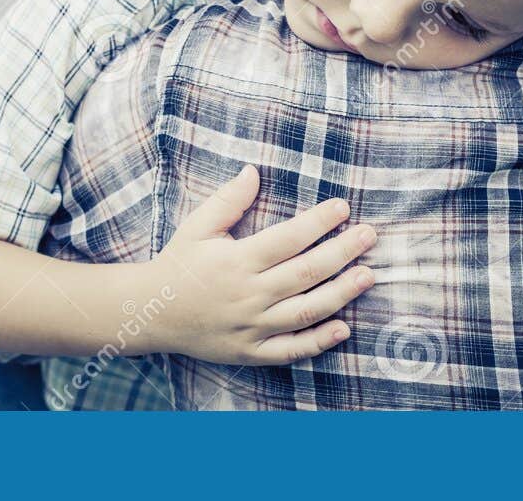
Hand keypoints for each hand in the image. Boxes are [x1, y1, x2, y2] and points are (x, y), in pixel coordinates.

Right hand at [145, 165, 376, 364]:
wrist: (151, 313)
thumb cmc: (179, 263)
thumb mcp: (198, 226)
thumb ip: (228, 199)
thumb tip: (254, 169)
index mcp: (237, 261)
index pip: (289, 239)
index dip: (319, 222)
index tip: (343, 208)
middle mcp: (248, 295)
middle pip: (306, 272)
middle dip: (343, 252)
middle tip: (370, 235)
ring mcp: (252, 327)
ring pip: (306, 311)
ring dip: (342, 293)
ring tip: (369, 275)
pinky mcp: (251, 352)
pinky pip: (291, 350)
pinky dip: (319, 342)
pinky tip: (345, 327)